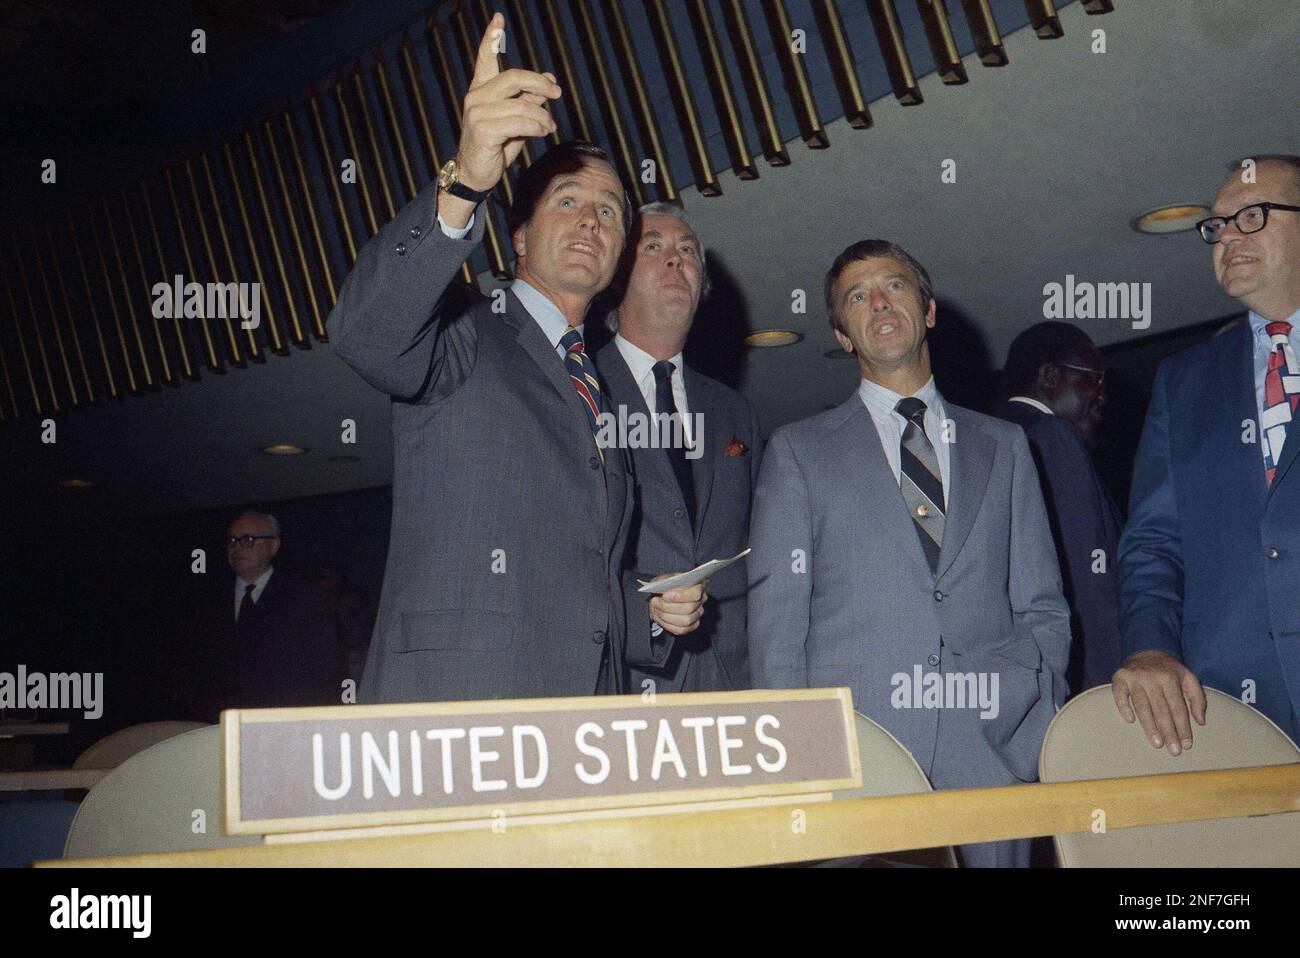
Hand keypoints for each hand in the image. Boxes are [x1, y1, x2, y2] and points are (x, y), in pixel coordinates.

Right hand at [438, 12, 560, 225]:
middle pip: (515, 77)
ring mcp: (477, 112)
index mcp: (481, 89)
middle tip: (557, 93)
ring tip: (550, 126)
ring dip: (543, 116)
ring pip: (523, 104)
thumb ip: (529, 99)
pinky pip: (521, 122)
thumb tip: (549, 80)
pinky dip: (537, 127)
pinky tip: (543, 132)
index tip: (499, 18)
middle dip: (541, 84)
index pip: (485, 58)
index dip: (491, 38)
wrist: (475, 175)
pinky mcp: (484, 129)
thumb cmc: (496, 146)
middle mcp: (476, 96)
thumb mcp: (516, 119)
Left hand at [648, 577, 706, 636]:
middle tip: (655, 602)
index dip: (680, 596)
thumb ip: (664, 582)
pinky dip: (667, 624)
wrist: (662, 596)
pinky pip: (681, 630)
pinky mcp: (692, 625)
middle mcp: (702, 600)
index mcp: (698, 585)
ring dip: (666, 616)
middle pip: (689, 608)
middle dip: (668, 607)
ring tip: (656, 609)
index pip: (695, 593)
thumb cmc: (666, 586)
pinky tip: (659, 617)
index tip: (665, 596)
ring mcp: (698, 613)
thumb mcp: (663, 579)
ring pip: (685, 621)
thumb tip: (663, 588)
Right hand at [1111, 650, 1206, 755]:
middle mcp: (1152, 677)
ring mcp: (1134, 678)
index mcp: (1170, 678)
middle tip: (1173, 750)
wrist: (1146, 649)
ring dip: (1149, 726)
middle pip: (1161, 709)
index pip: (1178, 707)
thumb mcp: (1188, 677)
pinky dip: (1123, 707)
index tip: (1186, 744)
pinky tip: (1129, 721)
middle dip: (1168, 732)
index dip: (1183, 727)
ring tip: (1156, 744)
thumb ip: (1197, 698)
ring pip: (1142, 706)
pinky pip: (1120, 695)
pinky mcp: (1119, 678)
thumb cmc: (1169, 669)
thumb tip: (1201, 721)